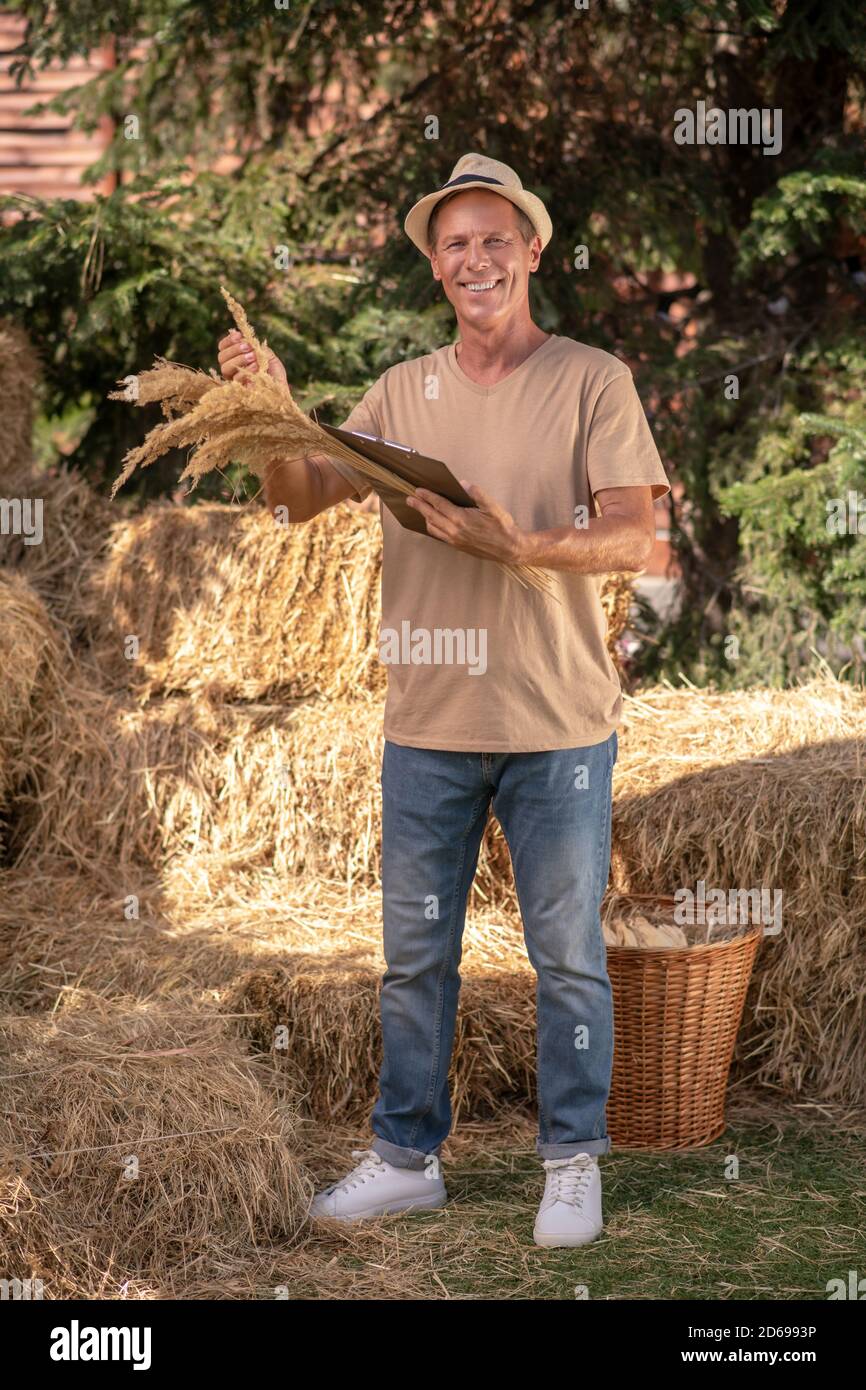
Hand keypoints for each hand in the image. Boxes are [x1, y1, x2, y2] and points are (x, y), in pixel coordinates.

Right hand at [217, 329, 288, 386]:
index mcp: (235, 358)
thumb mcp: (268, 356)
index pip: (223, 347)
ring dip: (239, 359)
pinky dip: (245, 370)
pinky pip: (235, 379)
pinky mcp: (238, 391)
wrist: (282, 390)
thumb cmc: (275, 374)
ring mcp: (233, 381)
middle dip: (234, 349)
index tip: (239, 335)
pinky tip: (256, 367)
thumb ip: (257, 347)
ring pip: (225, 367)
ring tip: (253, 357)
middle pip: (221, 357)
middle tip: (248, 347)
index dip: (228, 340)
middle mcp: (231, 369)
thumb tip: (247, 339)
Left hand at [406, 480, 526, 563]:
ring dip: (425, 517)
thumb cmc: (503, 527)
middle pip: (431, 516)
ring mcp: (455, 540)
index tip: (418, 490)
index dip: (427, 496)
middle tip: (409, 499)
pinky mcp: (457, 546)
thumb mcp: (493, 507)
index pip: (439, 505)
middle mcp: (455, 531)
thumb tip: (463, 484)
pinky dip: (433, 527)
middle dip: (419, 506)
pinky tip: (433, 522)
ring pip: (433, 527)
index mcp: (462, 519)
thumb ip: (477, 494)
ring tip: (420, 509)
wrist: (509, 549)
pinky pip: (439, 535)